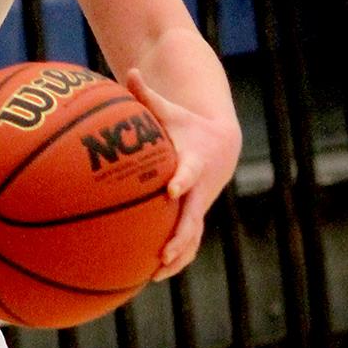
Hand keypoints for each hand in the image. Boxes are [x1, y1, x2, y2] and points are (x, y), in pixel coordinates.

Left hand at [124, 69, 236, 280]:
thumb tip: (128, 71)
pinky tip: (149, 276)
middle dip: (181, 235)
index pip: (190, 173)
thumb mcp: (169, 109)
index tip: (171, 190)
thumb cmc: (185, 124)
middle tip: (165, 252)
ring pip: (192, 236)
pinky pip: (187, 242)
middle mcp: (199, 189)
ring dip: (178, 256)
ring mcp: (199, 206)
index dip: (182, 180)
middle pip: (193, 216)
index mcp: (194, 162)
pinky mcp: (195, 217)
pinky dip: (175, 259)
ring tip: (155, 274)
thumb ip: (147, 95)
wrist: (220, 144)